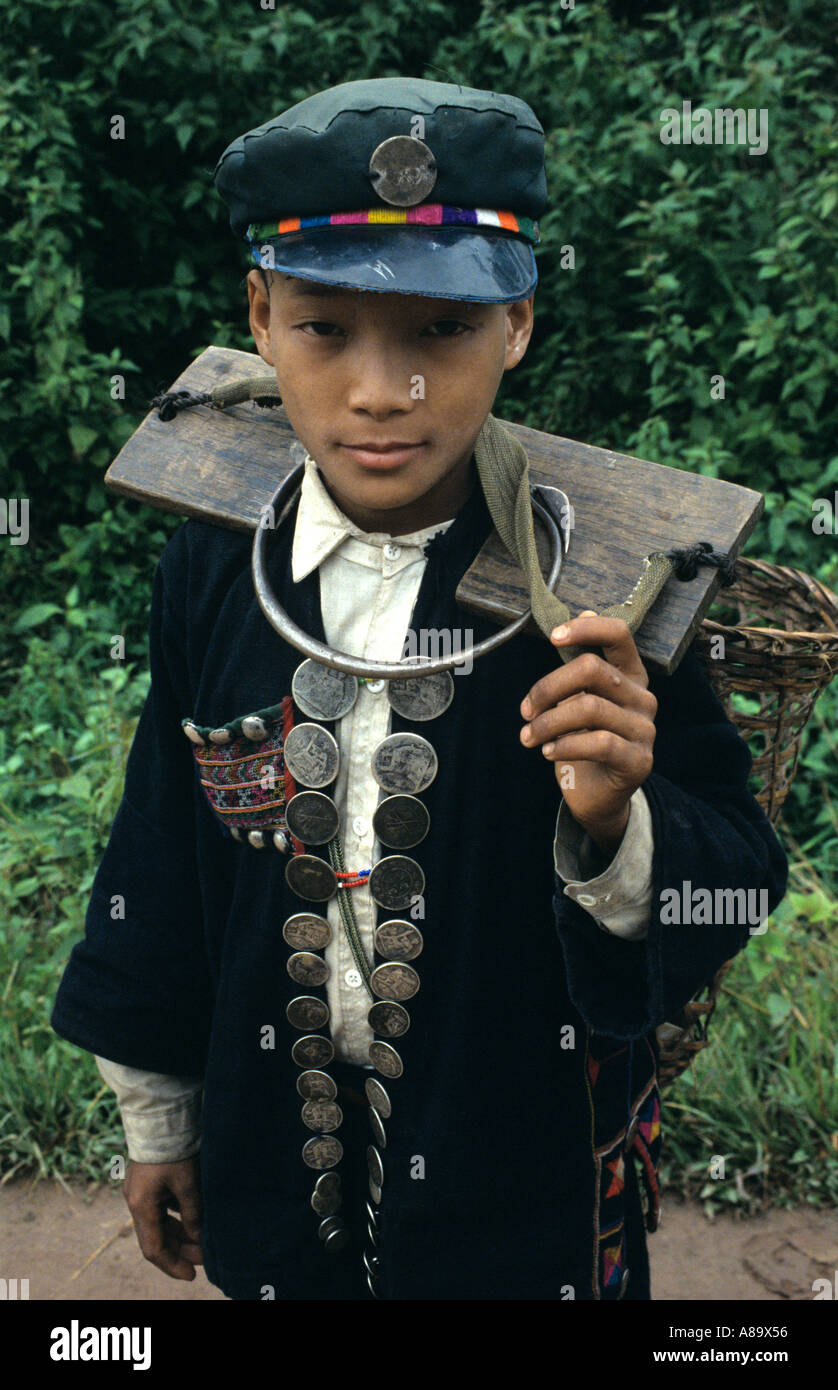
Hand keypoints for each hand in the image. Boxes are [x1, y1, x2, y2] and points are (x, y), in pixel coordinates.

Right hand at [124, 1158, 202, 1280]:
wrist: (159, 1115)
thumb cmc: (173, 1148)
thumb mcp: (187, 1183)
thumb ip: (192, 1213)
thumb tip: (197, 1238)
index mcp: (141, 1206)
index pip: (154, 1249)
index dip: (172, 1265)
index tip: (191, 1275)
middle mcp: (136, 1201)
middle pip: (156, 1237)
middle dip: (180, 1251)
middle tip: (204, 1259)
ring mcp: (140, 1191)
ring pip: (160, 1223)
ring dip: (180, 1235)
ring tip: (203, 1243)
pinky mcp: (148, 1181)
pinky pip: (162, 1208)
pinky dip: (177, 1218)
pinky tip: (194, 1220)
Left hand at [519, 611, 657, 854]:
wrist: (596, 795)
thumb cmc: (584, 741)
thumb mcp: (579, 698)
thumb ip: (581, 663)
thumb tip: (586, 613)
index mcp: (630, 675)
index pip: (619, 635)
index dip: (586, 629)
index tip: (554, 637)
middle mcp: (643, 698)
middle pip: (593, 670)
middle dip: (548, 687)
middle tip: (527, 711)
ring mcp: (644, 729)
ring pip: (589, 708)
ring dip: (548, 722)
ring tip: (530, 736)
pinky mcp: (639, 760)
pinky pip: (598, 743)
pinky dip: (564, 745)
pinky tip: (547, 752)